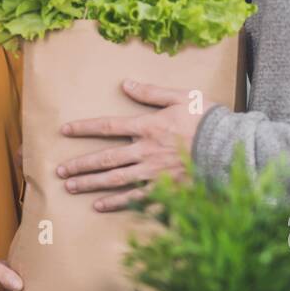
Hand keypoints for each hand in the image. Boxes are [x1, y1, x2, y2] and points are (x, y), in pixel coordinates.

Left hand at [57, 80, 215, 211]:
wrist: (229, 147)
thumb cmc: (207, 119)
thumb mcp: (181, 97)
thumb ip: (151, 92)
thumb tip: (125, 84)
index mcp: (147, 126)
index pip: (108, 126)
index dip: (84, 128)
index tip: (65, 131)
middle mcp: (145, 150)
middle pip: (105, 158)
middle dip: (80, 164)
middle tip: (60, 170)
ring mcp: (153, 172)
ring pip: (114, 180)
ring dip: (90, 183)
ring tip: (70, 187)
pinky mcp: (165, 189)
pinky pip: (135, 198)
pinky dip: (116, 203)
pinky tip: (99, 206)